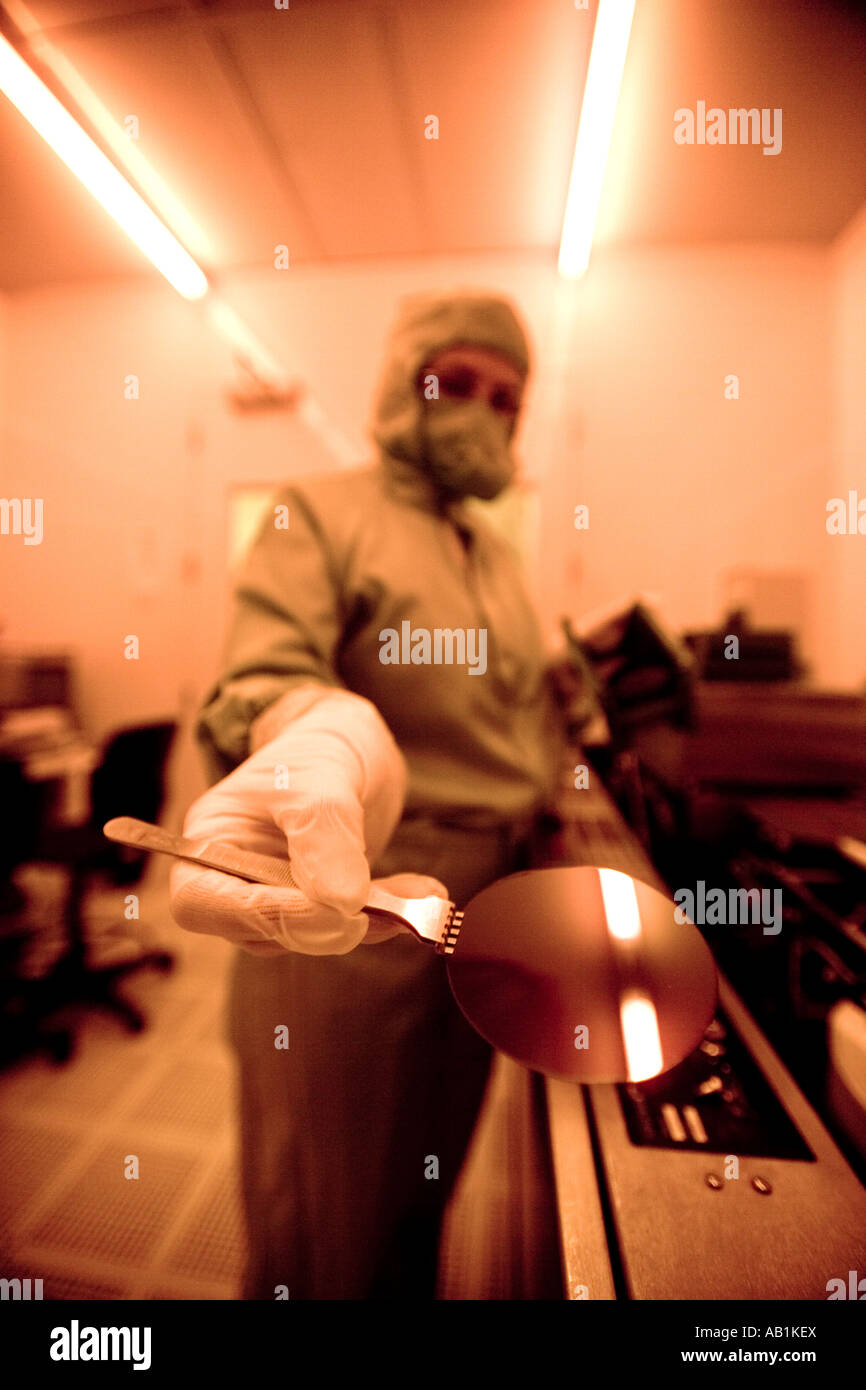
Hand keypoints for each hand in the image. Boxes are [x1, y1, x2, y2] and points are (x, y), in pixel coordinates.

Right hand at [169, 687, 410, 955]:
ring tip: (419, 894)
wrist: (352, 741)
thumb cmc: (317, 745)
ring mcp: (276, 894)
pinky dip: (388, 912)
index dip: (263, 917)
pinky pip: (348, 924)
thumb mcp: (319, 775)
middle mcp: (233, 876)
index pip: (204, 902)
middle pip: (260, 930)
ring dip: (369, 921)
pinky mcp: (319, 904)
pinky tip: (423, 893)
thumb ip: (324, 834)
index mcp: (209, 840)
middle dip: (327, 925)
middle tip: (384, 910)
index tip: (332, 911)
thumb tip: (341, 905)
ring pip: (312, 935)